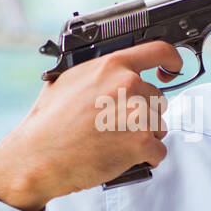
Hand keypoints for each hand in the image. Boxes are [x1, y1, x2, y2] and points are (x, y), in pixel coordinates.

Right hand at [0, 41, 183, 210]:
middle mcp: (129, 86)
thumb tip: (110, 72)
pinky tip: (121, 157)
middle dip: (143, 112)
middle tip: (117, 125)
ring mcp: (138, 115)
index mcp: (112, 66)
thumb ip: (98, 73)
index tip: (173, 68)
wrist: (38, 156)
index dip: (171, 60)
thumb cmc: (47, 123)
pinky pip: (158, 151)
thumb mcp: (67, 81)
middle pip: (157, 98)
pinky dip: (145, 158)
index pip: (158, 52)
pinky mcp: (141, 144)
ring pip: (159, 126)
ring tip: (114, 142)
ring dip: (144, 136)